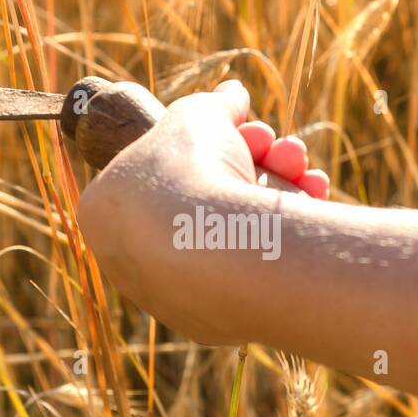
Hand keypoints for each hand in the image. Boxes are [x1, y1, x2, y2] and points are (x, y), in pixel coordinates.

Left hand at [76, 80, 328, 344]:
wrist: (219, 245)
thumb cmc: (188, 169)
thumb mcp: (199, 114)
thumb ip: (214, 105)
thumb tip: (233, 92)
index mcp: (105, 211)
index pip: (158, 172)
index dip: (208, 144)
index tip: (242, 130)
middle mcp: (130, 258)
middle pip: (200, 201)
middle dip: (252, 164)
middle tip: (280, 147)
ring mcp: (170, 294)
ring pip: (230, 233)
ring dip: (276, 190)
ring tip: (304, 169)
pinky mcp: (212, 323)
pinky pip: (248, 270)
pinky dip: (280, 235)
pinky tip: (312, 201)